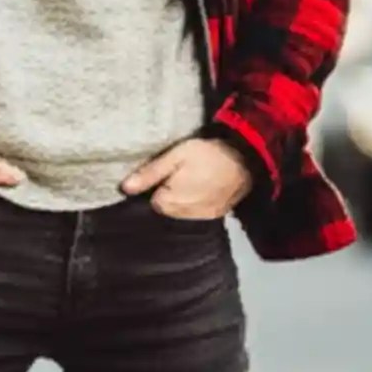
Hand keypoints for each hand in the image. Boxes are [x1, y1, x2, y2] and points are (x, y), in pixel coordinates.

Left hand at [120, 138, 251, 218]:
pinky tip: (204, 188)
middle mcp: (184, 215)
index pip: (152, 201)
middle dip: (168, 194)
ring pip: (182, 212)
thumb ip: (150, 173)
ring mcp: (203, 217)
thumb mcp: (176, 156)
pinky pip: (199, 213)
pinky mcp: (217, 215)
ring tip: (192, 180)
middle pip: (166, 208)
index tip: (164, 173)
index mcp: (170, 202)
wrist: (247, 158)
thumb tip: (124, 188)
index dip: (156, 186)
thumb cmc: (207, 154)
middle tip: (180, 174)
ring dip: (183, 200)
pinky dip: (198, 203)